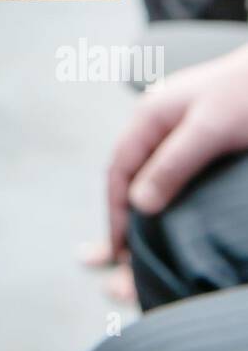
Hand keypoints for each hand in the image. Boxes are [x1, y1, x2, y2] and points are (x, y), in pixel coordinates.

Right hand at [106, 45, 247, 261]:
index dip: (116, 212)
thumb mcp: (209, 132)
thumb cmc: (247, 95)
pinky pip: (168, 168)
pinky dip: (162, 192)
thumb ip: (172, 165)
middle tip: (126, 255)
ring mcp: (175, 126)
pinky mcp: (196, 133)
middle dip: (124, 213)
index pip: (118, 171)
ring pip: (148, 172)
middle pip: (128, 173)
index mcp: (149, 116)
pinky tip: (169, 209)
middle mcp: (155, 121)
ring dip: (142, 204)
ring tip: (143, 240)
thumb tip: (138, 204)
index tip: (119, 251)